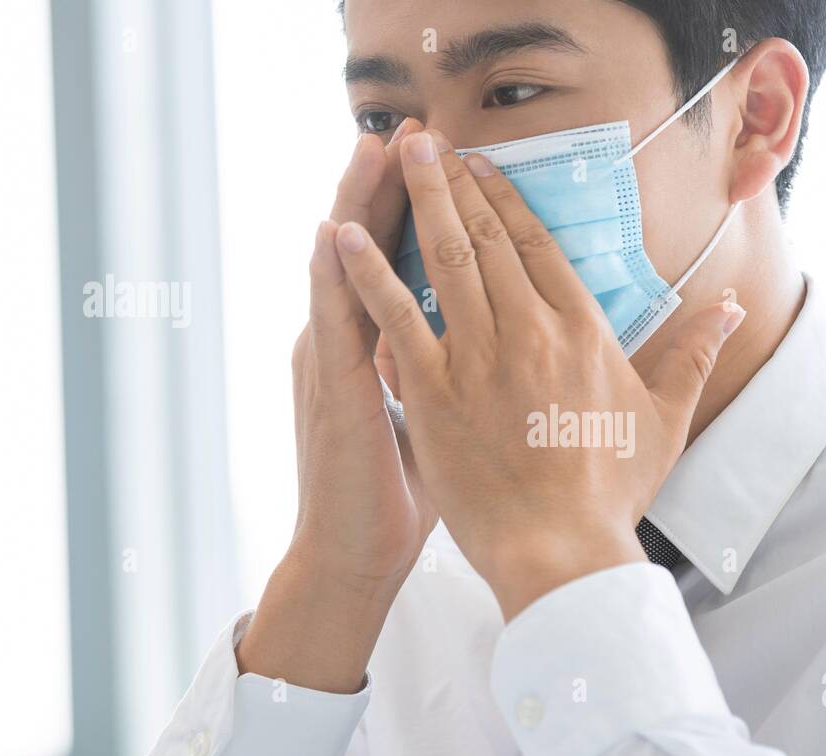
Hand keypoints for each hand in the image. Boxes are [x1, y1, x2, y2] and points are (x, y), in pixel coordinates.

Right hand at [239, 121, 435, 692]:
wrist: (356, 553)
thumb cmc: (403, 491)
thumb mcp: (436, 417)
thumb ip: (452, 370)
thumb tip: (496, 343)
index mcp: (382, 346)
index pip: (409, 264)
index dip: (430, 214)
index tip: (458, 167)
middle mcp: (353, 342)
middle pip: (376, 248)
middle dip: (400, 188)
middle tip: (420, 132)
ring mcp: (333, 362)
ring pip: (344, 267)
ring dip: (358, 207)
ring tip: (375, 150)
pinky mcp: (328, 391)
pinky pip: (329, 322)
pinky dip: (332, 274)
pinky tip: (334, 231)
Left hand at [333, 130, 744, 619]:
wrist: (562, 550)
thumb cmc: (611, 494)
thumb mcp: (665, 420)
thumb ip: (695, 355)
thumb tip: (730, 307)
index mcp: (583, 332)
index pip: (540, 246)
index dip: (508, 200)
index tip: (485, 168)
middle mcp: (531, 330)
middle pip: (489, 238)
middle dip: (458, 182)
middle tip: (430, 142)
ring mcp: (480, 358)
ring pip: (446, 260)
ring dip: (421, 201)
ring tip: (398, 157)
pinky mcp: (435, 392)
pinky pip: (397, 318)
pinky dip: (369, 274)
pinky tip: (344, 236)